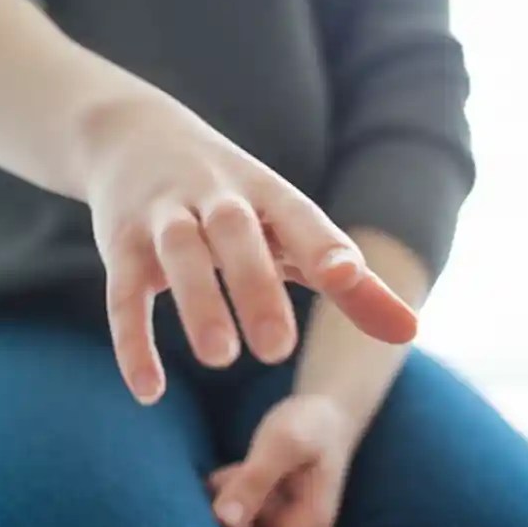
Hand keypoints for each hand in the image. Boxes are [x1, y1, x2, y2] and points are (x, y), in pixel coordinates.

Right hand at [76, 97, 417, 404]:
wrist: (132, 135)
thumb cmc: (233, 200)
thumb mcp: (288, 226)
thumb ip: (348, 282)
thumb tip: (408, 330)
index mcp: (265, 193)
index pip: (298, 215)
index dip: (322, 245)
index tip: (346, 277)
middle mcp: (214, 196)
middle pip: (235, 232)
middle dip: (255, 285)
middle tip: (278, 349)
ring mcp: (161, 216)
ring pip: (178, 253)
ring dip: (197, 302)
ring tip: (221, 357)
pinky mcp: (119, 243)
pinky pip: (121, 292)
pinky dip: (132, 341)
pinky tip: (149, 390)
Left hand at [208, 395, 357, 526]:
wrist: (328, 413)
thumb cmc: (310, 426)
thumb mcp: (281, 444)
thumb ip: (255, 480)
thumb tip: (224, 520)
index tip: (209, 516)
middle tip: (216, 488)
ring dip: (221, 510)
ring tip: (225, 476)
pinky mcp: (272, 521)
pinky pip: (236, 525)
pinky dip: (226, 503)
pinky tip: (227, 476)